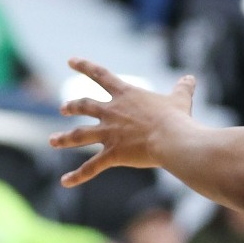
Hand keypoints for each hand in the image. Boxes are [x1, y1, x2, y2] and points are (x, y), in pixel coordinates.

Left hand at [50, 59, 196, 185]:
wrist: (173, 139)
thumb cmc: (177, 118)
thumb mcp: (181, 99)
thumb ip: (183, 88)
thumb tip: (190, 78)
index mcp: (126, 95)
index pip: (101, 75)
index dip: (84, 66)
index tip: (71, 60)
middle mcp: (112, 112)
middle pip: (84, 106)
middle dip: (72, 106)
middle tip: (63, 107)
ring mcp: (109, 133)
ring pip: (79, 135)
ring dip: (64, 138)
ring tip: (52, 140)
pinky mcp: (112, 154)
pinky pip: (91, 167)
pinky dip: (77, 175)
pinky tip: (65, 181)